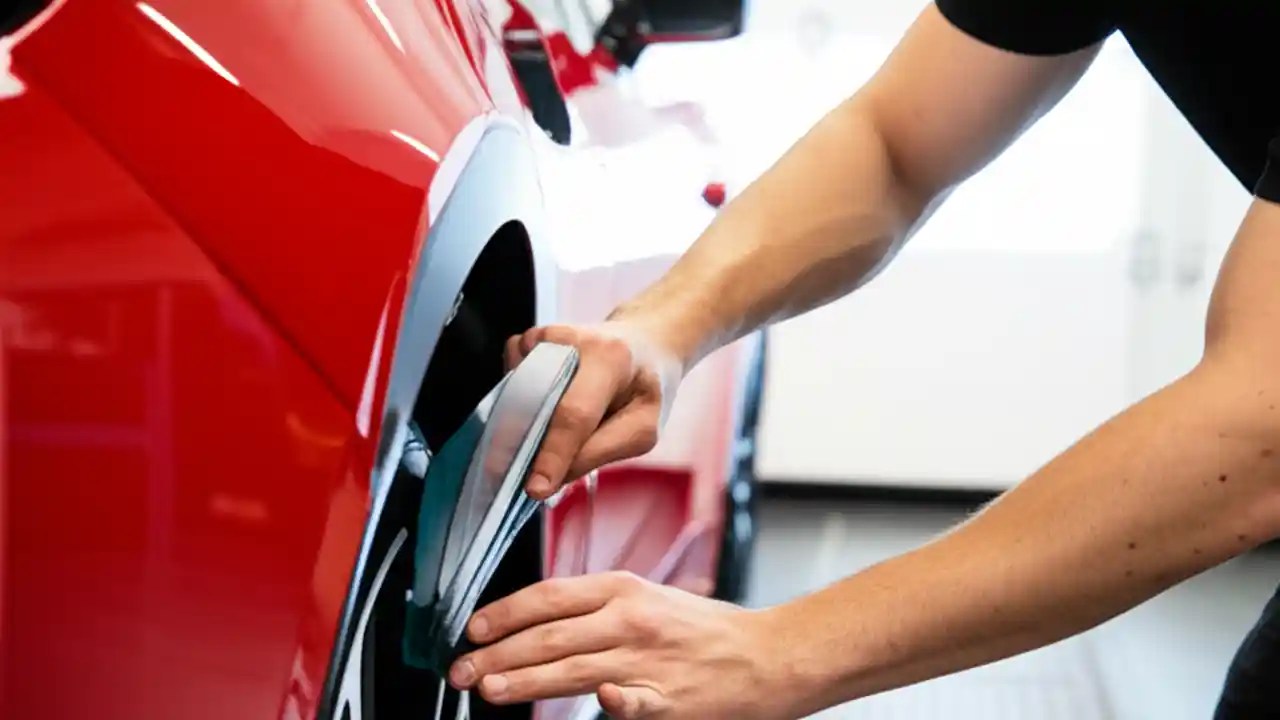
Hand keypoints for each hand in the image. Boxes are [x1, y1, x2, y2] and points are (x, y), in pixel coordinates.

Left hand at [448, 572, 803, 718]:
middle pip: (551, 635)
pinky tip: (598, 698)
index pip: (550, 596)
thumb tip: (535, 622)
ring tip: (488, 689)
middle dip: (499, 654)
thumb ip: (594, 610)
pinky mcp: (669, 701)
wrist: (767, 656)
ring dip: (525, 680)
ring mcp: (649, 662)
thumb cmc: (703, 631)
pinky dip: (615, 699)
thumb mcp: (648, 599)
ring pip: (574, 669)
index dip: (505, 612)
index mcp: (623, 590)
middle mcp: (631, 621)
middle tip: (461, 671)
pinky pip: (634, 701)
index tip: (473, 629)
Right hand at [506, 321, 683, 498]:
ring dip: (522, 412)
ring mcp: (553, 334)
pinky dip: (521, 388)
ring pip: (518, 381)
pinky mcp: (536, 335)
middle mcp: (578, 339)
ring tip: (549, 422)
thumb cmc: (645, 393)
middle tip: (515, 472)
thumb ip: (599, 451)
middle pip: (536, 397)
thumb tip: (553, 476)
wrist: (646, 345)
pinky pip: (513, 370)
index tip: (535, 489)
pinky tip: (547, 393)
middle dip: (523, 439)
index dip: (553, 454)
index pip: (575, 415)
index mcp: (612, 360)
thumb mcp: (642, 428)